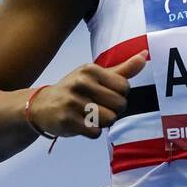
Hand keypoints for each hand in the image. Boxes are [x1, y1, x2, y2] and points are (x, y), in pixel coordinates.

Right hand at [27, 49, 149, 138]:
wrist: (41, 106)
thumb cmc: (74, 89)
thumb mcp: (95, 75)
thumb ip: (122, 69)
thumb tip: (145, 54)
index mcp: (90, 70)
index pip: (125, 87)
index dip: (119, 95)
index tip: (105, 95)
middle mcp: (81, 83)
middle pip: (120, 105)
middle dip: (113, 110)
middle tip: (97, 107)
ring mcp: (73, 102)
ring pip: (110, 119)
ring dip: (103, 122)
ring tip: (89, 115)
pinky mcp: (67, 121)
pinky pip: (96, 132)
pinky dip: (92, 131)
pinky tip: (81, 123)